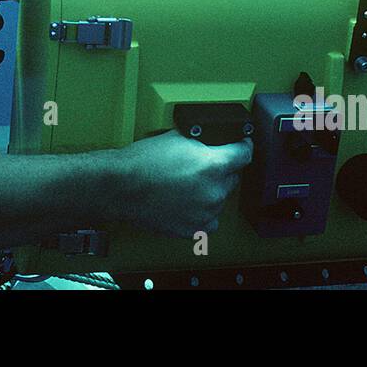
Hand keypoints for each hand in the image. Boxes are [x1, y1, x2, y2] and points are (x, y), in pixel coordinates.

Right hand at [113, 130, 252, 237]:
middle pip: (232, 177)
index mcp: (214, 165)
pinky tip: (188, 202)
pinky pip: (210, 220)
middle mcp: (214, 190)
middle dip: (221, 170)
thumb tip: (215, 142)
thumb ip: (204, 142)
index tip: (241, 146)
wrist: (122, 186)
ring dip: (210, 191)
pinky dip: (202, 212)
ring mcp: (206, 212)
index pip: (245, 153)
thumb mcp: (179, 137)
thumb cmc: (143, 162)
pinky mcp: (194, 229)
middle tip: (200, 166)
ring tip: (187, 185)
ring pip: (220, 198)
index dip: (242, 146)